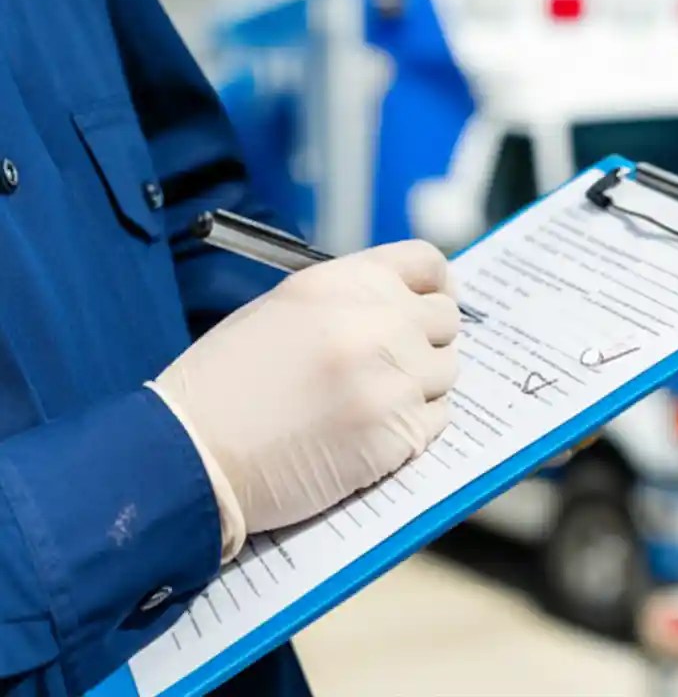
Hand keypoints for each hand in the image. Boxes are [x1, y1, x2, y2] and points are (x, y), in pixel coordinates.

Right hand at [151, 240, 459, 557]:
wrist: (192, 453)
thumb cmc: (227, 383)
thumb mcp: (283, 310)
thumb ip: (350, 301)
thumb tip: (407, 306)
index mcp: (343, 282)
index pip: (428, 263)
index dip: (435, 285)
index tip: (429, 304)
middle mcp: (376, 322)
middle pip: (446, 319)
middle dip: (426, 340)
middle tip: (391, 364)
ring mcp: (393, 379)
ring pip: (446, 372)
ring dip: (419, 386)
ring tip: (368, 402)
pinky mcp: (399, 433)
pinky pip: (437, 419)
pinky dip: (413, 427)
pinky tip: (369, 432)